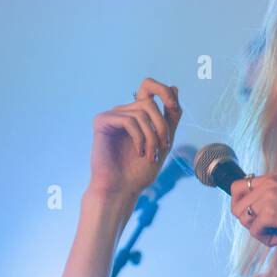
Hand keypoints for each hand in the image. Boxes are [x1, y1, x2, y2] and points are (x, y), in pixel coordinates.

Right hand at [87, 78, 181, 198]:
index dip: (163, 91)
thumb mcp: (163, 141)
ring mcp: (111, 116)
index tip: (174, 106)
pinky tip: (139, 152)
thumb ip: (170, 116)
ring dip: (152, 137)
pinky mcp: (102, 122)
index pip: (149, 87)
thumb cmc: (140, 170)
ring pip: (142, 112)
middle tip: (164, 147)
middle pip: (149, 103)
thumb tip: (174, 87)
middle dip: (162, 126)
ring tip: (151, 156)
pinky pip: (129, 120)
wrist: (122, 189)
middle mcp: (122, 112)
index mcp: (136, 114)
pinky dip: (140, 138)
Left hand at [228, 172, 276, 251]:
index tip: (250, 217)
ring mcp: (270, 195)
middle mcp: (270, 182)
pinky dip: (266, 240)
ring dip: (258, 232)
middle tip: (265, 229)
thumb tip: (251, 213)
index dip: (240, 205)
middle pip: (236, 205)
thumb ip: (274, 198)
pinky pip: (254, 231)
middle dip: (248, 221)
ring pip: (243, 219)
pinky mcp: (272, 212)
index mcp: (275, 177)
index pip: (239, 186)